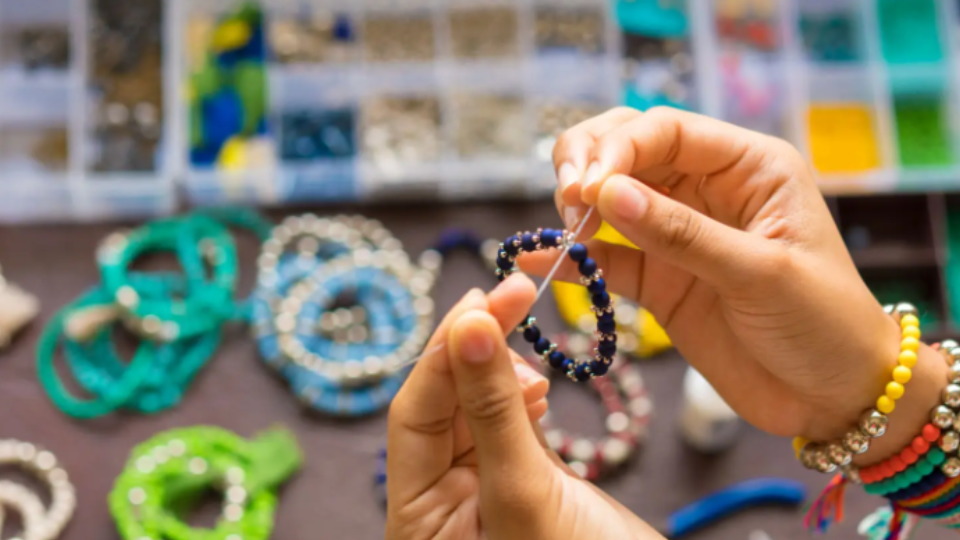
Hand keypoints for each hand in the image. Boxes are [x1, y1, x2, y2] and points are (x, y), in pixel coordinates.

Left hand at [386, 275, 662, 539]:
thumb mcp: (524, 493)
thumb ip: (492, 409)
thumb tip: (466, 325)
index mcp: (417, 520)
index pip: (414, 414)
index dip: (444, 352)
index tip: (482, 300)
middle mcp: (441, 504)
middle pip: (443, 403)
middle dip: (473, 346)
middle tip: (513, 292)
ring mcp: (482, 490)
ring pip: (476, 406)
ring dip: (499, 367)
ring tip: (529, 343)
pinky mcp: (522, 483)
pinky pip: (507, 423)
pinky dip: (520, 394)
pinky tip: (537, 383)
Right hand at [522, 106, 945, 450]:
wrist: (833, 397)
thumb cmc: (823, 324)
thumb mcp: (760, 273)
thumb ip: (681, 234)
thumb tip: (606, 194)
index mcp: (747, 167)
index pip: (665, 130)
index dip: (618, 148)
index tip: (588, 187)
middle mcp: (707, 189)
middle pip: (628, 146)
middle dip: (587, 162)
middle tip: (568, 199)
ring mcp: (676, 233)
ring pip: (610, 194)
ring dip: (577, 203)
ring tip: (564, 231)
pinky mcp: (658, 278)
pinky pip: (606, 256)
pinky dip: (572, 255)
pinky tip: (535, 258)